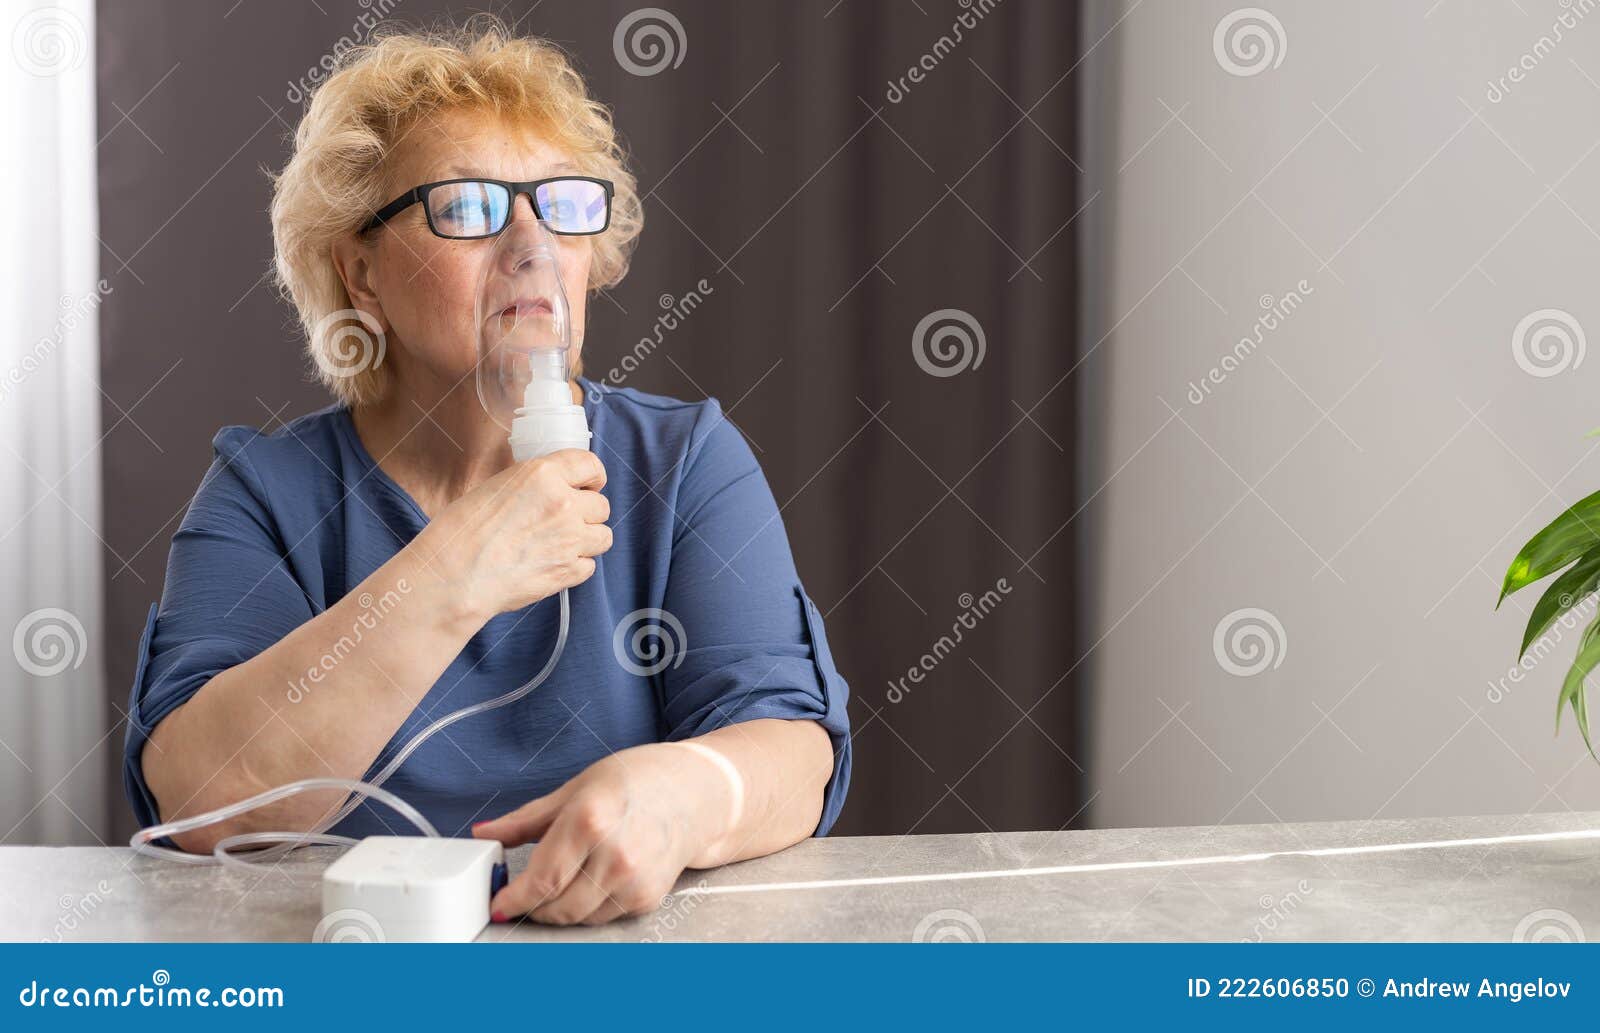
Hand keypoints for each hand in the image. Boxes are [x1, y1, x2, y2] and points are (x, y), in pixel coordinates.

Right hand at [411, 448, 610, 622]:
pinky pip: (589, 565)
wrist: (454, 574)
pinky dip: (576, 566)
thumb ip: (532, 486)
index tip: (589, 484)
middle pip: (601, 505)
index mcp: (542, 475)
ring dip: (588, 539)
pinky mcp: (568, 570)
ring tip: (562, 544)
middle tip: (567, 520)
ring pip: (603, 536)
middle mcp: (563, 503)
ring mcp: (570, 539)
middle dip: (588, 512)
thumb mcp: (496, 487)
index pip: (590, 465)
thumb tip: (548, 489)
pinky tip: (553, 564)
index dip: (592, 476)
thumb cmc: (462, 531)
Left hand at [471, 741, 738, 925]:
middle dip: (531, 906)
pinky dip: (588, 906)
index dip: (512, 899)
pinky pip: (602, 917)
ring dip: (558, 908)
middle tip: (521, 894)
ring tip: (561, 880)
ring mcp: (634, 880)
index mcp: (590, 820)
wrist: (695, 794)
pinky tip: (594, 878)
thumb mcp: (575, 788)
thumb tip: (484, 834)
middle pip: (555, 906)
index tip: (498, 904)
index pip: (540, 880)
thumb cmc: (636, 782)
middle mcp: (614, 855)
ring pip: (577, 917)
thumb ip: (525, 820)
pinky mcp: (647, 898)